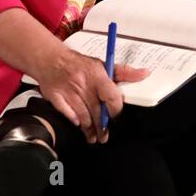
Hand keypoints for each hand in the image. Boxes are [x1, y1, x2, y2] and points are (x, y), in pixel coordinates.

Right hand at [27, 48, 149, 144]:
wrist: (51, 59)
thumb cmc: (80, 64)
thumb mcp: (103, 65)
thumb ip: (125, 72)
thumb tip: (145, 73)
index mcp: (97, 76)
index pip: (111, 97)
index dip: (115, 110)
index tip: (116, 117)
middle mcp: (83, 84)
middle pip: (96, 111)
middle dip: (101, 127)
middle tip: (104, 136)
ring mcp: (68, 91)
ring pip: (82, 115)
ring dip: (89, 129)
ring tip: (93, 137)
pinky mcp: (55, 96)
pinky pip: (66, 112)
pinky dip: (73, 119)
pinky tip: (78, 125)